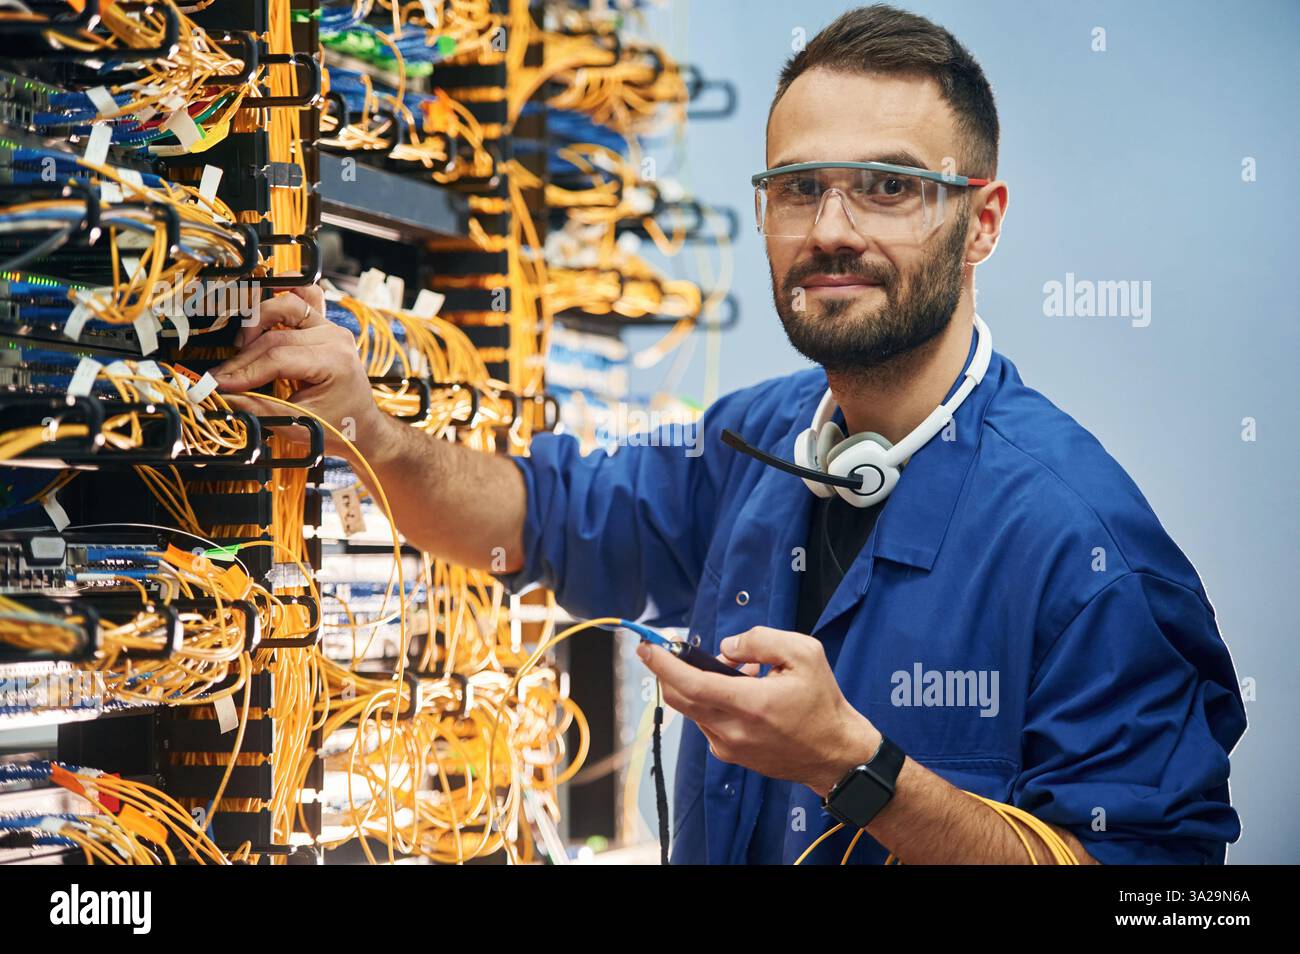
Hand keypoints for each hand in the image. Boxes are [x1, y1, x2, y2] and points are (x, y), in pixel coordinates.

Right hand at [211, 286, 386, 456]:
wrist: (362, 424)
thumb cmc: (336, 425)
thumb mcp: (298, 423)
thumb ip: (258, 408)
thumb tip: (221, 398)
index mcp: (334, 362)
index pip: (278, 358)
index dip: (244, 371)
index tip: (219, 384)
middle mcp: (335, 338)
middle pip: (276, 336)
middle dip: (243, 358)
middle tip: (221, 375)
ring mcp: (331, 327)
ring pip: (287, 305)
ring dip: (258, 321)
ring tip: (242, 346)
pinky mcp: (325, 323)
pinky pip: (305, 296)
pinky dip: (285, 292)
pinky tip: (266, 298)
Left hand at [636, 626, 881, 796]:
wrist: (835, 754)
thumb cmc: (822, 703)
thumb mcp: (804, 654)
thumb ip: (761, 640)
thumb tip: (727, 647)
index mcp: (749, 704)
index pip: (690, 683)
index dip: (664, 664)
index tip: (647, 647)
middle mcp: (732, 730)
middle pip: (681, 698)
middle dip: (669, 670)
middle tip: (670, 649)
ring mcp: (729, 747)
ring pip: (694, 709)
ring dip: (700, 684)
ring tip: (740, 671)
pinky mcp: (731, 755)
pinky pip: (707, 722)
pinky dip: (712, 702)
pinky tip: (741, 693)